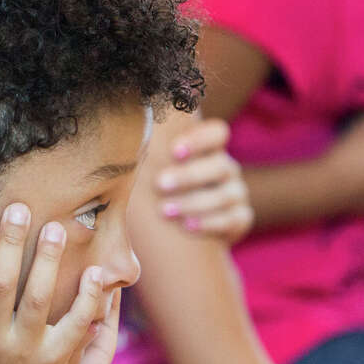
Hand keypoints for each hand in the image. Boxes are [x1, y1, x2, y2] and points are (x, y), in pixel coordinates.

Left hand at [155, 118, 253, 244]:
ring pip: (225, 194)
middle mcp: (227, 169)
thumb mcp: (161, 171)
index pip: (217, 133)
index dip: (199, 138)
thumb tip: (122, 147)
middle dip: (189, 175)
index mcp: (210, 150)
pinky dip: (210, 223)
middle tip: (160, 183)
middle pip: (220, 165)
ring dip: (194, 202)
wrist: (187, 231)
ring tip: (165, 211)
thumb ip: (153, 158)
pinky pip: (232, 219)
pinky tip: (188, 227)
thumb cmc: (165, 191)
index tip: (173, 150)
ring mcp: (237, 193)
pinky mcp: (241, 218)